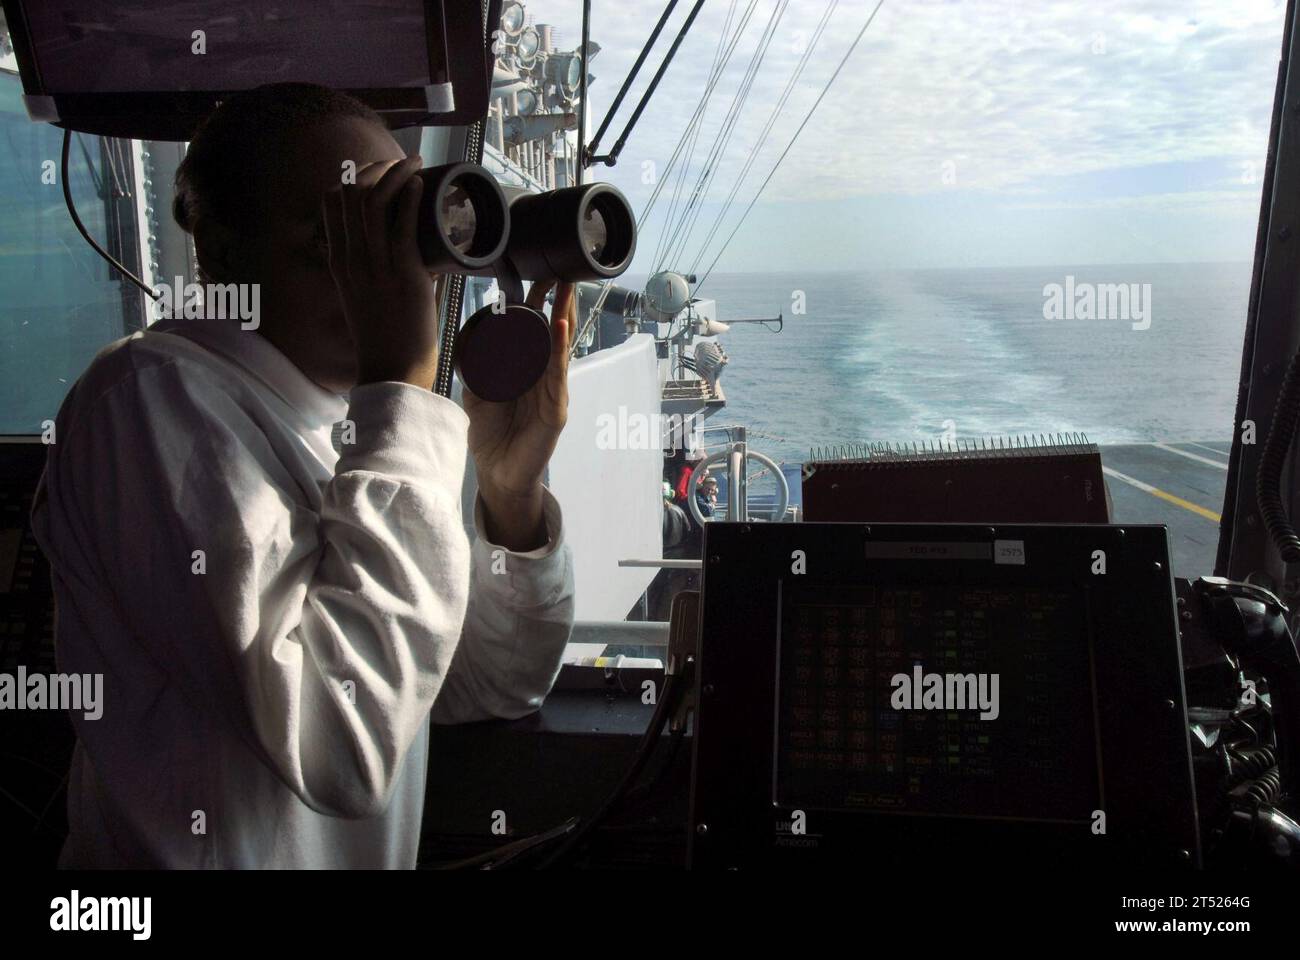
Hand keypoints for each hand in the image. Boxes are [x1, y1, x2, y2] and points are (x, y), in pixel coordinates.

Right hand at [321, 156, 437, 388]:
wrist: (392, 370)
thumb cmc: (384, 337)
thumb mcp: (363, 297)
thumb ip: (373, 273)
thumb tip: (404, 253)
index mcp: (339, 262)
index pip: (331, 204)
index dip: (351, 178)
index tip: (373, 171)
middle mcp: (352, 259)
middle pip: (351, 195)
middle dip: (375, 168)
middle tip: (398, 162)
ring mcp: (376, 266)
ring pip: (375, 202)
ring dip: (395, 174)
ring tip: (413, 163)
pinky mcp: (404, 274)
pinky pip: (404, 225)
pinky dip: (411, 198)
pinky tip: (420, 183)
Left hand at [464, 279, 574, 549]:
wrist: (498, 473)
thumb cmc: (491, 434)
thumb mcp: (479, 391)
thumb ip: (479, 366)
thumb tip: (472, 333)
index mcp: (526, 371)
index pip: (534, 331)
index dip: (537, 305)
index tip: (537, 276)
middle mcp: (543, 377)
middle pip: (554, 332)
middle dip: (558, 301)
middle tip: (561, 271)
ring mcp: (553, 392)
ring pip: (561, 347)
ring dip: (565, 316)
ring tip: (567, 289)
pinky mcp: (556, 410)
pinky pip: (559, 375)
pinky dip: (559, 350)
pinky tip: (560, 328)